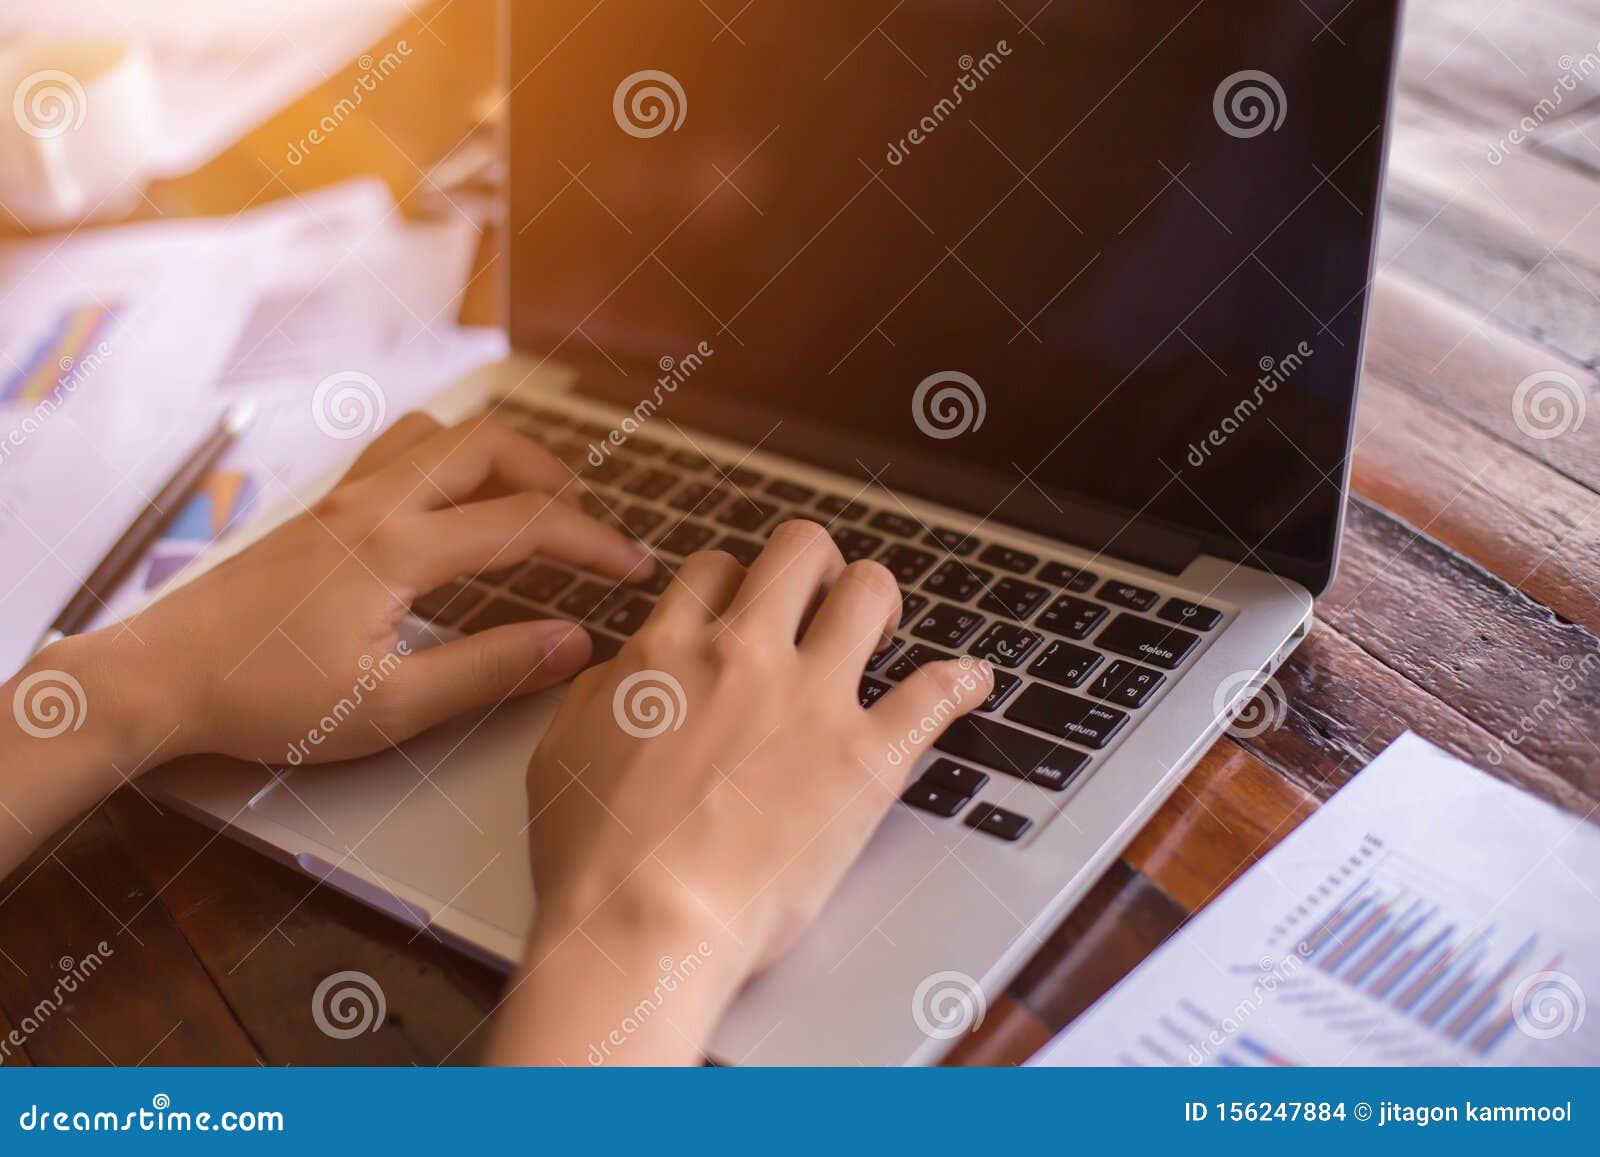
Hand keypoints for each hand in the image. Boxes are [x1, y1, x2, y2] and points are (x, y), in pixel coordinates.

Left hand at [47, 410, 652, 769]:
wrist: (157, 680)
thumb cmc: (262, 701)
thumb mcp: (387, 709)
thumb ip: (488, 671)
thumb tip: (571, 644)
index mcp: (395, 550)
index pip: (525, 523)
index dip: (595, 543)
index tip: (635, 570)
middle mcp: (370, 506)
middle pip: (488, 444)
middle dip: (555, 476)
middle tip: (587, 527)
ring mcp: (339, 500)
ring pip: (438, 433)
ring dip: (498, 455)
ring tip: (530, 504)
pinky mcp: (319, 512)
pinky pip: (398, 451)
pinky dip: (449, 460)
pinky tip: (453, 510)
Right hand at [490, 521, 992, 1063]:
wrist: (641, 924)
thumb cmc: (594, 858)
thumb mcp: (562, 751)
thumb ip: (600, 692)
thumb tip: (626, 668)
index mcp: (669, 650)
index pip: (718, 569)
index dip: (737, 585)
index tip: (748, 612)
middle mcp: (744, 655)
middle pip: (800, 551)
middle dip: (815, 568)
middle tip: (821, 606)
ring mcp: (812, 700)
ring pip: (869, 590)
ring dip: (878, 602)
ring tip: (881, 631)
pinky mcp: (867, 757)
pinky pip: (936, 691)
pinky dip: (962, 682)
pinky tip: (970, 682)